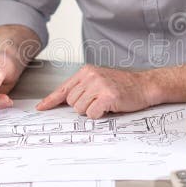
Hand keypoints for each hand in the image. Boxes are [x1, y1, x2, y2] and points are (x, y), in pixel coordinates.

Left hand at [36, 65, 153, 118]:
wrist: (144, 86)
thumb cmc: (122, 86)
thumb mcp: (99, 81)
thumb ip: (83, 88)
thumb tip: (65, 102)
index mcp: (86, 72)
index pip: (63, 88)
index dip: (51, 100)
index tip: (41, 108)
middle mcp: (90, 76)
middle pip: (71, 102)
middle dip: (82, 106)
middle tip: (98, 101)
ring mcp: (99, 85)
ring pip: (80, 109)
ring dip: (91, 111)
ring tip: (105, 103)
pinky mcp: (107, 96)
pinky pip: (92, 114)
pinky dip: (99, 114)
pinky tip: (109, 107)